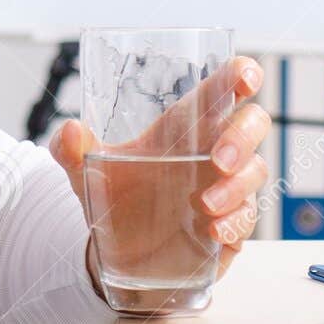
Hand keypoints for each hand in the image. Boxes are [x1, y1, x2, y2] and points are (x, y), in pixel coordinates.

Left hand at [49, 54, 269, 291]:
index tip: (245, 78)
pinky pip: (248, 218)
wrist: (116, 248)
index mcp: (183, 126)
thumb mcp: (84, 169)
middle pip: (252, 125)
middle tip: (218, 159)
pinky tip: (214, 231)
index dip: (241, 75)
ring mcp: (226, 187)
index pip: (221, 91)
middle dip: (243, 137)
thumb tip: (70, 130)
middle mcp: (211, 151)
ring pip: (254, 173)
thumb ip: (69, 148)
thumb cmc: (112, 193)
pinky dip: (236, 223)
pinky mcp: (231, 223)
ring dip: (236, 187)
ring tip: (204, 204)